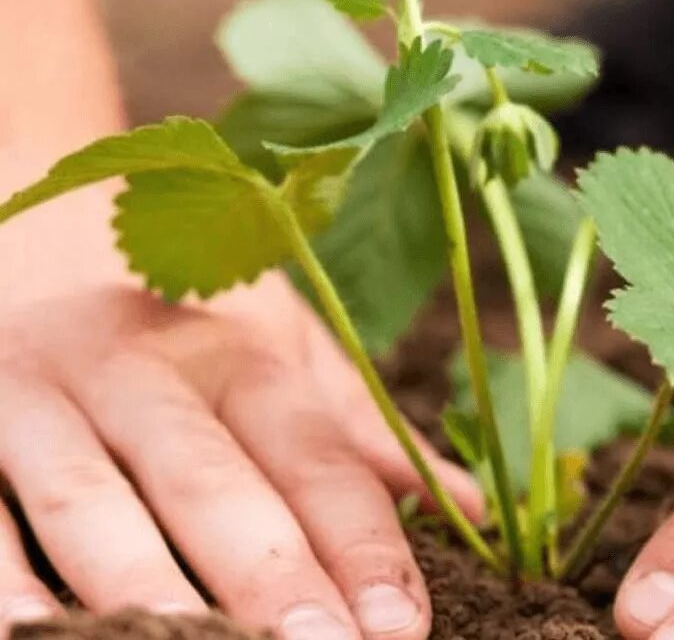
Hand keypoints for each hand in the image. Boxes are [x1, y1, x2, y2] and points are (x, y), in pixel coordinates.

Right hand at [0, 187, 480, 639]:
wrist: (42, 235)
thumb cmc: (185, 314)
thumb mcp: (280, 348)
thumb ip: (357, 432)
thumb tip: (467, 503)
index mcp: (238, 353)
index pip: (313, 455)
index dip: (361, 541)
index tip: (404, 626)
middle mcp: (144, 368)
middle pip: (210, 479)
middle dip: (265, 573)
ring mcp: (43, 394)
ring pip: (92, 499)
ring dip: (140, 587)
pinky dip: (2, 579)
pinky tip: (31, 638)